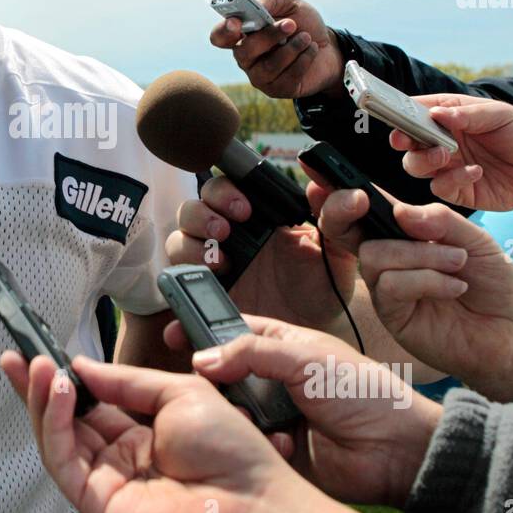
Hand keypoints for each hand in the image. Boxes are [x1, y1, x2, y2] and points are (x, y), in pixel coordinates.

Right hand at [0, 351, 300, 512]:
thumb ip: (127, 382)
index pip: (91, 405)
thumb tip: (84, 367)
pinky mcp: (98, 505)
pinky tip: (59, 393)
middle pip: (66, 422)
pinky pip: (64, 461)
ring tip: (37, 366)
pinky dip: (55, 425)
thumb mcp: (181, 393)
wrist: (255, 505)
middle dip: (39, 388)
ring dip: (44, 401)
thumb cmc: (234, 454)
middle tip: (17, 357)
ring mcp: (107, 484)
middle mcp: (120, 462)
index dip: (67, 379)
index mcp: (142, 437)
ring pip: (58, 440)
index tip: (43, 352)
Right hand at [164, 315, 441, 507]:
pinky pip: (244, 445)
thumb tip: (202, 359)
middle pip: (219, 375)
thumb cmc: (365, 392)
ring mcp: (270, 417)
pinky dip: (252, 444)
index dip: (199, 329)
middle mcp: (270, 380)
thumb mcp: (308, 359)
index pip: (230, 330)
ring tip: (249, 418)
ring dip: (232, 415)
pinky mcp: (272, 452)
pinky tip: (277, 443)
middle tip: (204, 387)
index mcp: (280, 346)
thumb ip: (252, 353)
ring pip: (226, 412)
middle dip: (208, 382)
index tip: (171, 332)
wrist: (397, 451)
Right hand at [166, 176, 355, 330]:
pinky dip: (185, 272)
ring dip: (193, 242)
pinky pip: (176, 273)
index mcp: (257, 215)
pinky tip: (215, 278)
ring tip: (221, 259)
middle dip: (205, 212)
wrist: (313, 328)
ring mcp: (212, 259)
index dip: (227, 190)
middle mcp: (229, 232)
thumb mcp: (336, 249)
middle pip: (195, 205)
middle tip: (227, 229)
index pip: (228, 186)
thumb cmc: (323, 285)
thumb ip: (334, 215)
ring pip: (180, 235)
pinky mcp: (203, 288)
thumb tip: (321, 184)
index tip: (245, 207)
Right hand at [209, 0, 343, 97]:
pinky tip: (311, 50)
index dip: (223, 31)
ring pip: (267, 67)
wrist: (329, 47)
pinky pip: (287, 78)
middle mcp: (246, 58)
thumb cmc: (304, 24)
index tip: (237, 22)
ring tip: (306, 38)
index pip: (219, 37)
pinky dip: (304, 60)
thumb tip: (257, 3)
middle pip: (243, 52)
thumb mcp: (290, 4)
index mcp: (242, 35)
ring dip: (291, 48)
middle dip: (268, 37)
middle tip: (291, 24)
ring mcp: (260, 76)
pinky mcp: (278, 89)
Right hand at [313, 183, 512, 400]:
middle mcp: (388, 259)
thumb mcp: (475, 240)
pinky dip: (427, 280)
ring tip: (458, 261)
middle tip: (362, 200)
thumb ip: (441, 220)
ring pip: (375, 255)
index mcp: (403, 234)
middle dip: (346, 209)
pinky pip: (392, 285)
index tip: (333, 175)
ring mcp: (386, 288)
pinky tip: (455, 287)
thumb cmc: (494, 285)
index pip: (366, 208)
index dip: (342, 192)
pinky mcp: (392, 315)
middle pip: (347, 228)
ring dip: (421, 253)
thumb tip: (401, 212)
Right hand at [391, 94, 512, 211]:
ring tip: (445, 155)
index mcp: (449, 116)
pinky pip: (440, 187)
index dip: (402, 113)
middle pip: (408, 142)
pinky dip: (452, 179)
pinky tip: (475, 172)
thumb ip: (469, 115)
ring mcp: (447, 167)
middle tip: (407, 141)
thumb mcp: (501, 115)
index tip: (398, 118)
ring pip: (415, 166)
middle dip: (403, 141)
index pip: (416, 112)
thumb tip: (436, 114)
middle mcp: (442, 141)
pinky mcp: (458, 190)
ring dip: (423, 160)